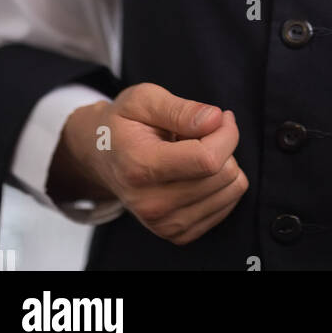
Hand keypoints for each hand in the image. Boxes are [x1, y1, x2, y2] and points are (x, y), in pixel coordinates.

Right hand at [47, 82, 248, 245]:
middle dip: (225, 143)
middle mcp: (151, 203)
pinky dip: (222, 183)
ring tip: (196, 151)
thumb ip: (180, 109)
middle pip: (223, 175)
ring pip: (231, 190)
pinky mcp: (177, 233)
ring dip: (224, 163)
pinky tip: (197, 170)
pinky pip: (227, 205)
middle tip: (203, 131)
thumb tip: (216, 120)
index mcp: (141, 167)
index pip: (207, 159)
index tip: (221, 116)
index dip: (226, 132)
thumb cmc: (124, 123)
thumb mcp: (144, 99)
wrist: (100, 157)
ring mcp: (164, 223)